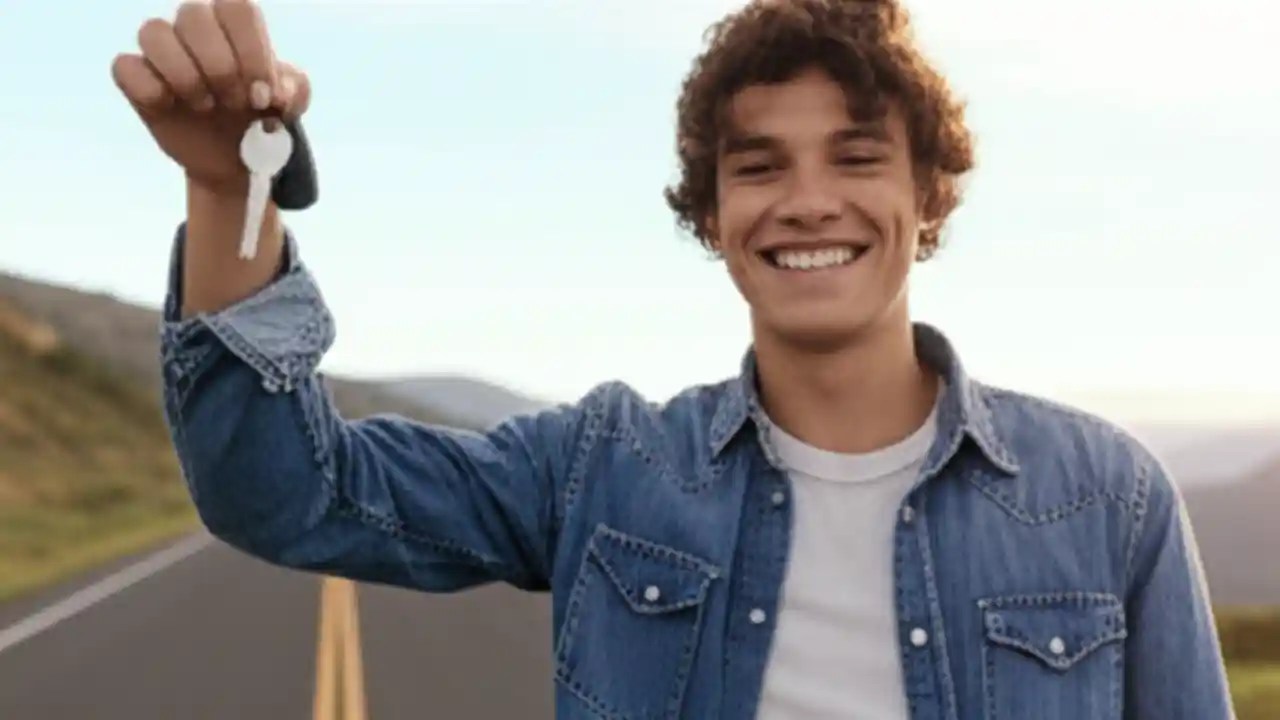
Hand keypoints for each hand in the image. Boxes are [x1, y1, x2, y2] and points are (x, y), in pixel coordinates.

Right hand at [111, 0, 311, 197]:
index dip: (251, 51)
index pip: (237, 8)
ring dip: (185, 76)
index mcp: (234, 24)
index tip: (262, 95)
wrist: (235, 159)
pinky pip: (125, 66)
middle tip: (236, 103)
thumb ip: (294, 89)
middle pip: (193, 14)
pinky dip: (151, 90)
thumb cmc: (260, 119)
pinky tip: (172, 108)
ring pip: (153, 31)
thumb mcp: (288, 106)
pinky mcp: (134, 77)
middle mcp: (195, 27)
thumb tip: (276, 91)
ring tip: (206, 107)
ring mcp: (161, 50)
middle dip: (220, 67)